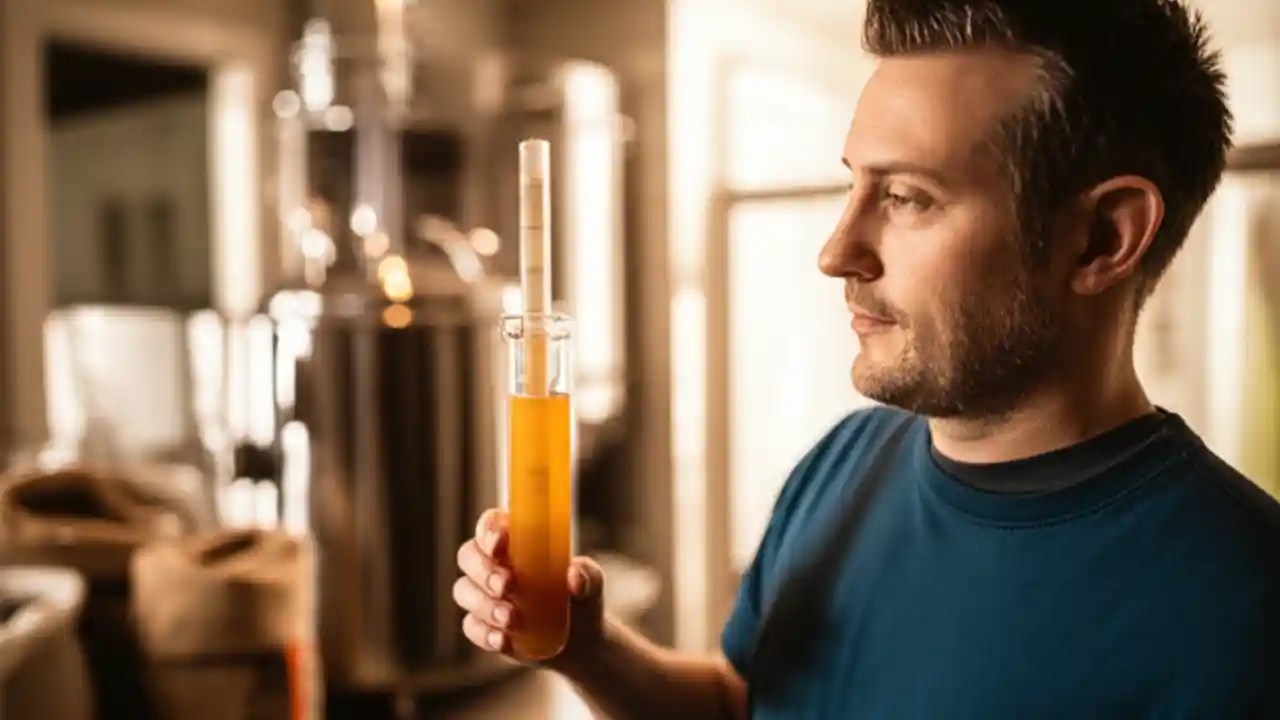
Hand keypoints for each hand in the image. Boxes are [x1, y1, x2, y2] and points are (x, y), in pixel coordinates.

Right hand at [454, 508, 605, 666]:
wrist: (583, 639)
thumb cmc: (582, 595)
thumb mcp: (591, 581)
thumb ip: (585, 574)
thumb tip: (573, 578)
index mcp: (516, 542)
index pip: (490, 525)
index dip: (488, 530)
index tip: (501, 544)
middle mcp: (493, 564)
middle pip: (468, 555)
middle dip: (484, 570)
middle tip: (507, 585)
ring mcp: (485, 596)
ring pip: (464, 591)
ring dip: (484, 604)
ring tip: (512, 618)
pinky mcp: (485, 626)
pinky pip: (471, 627)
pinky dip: (485, 633)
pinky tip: (504, 640)